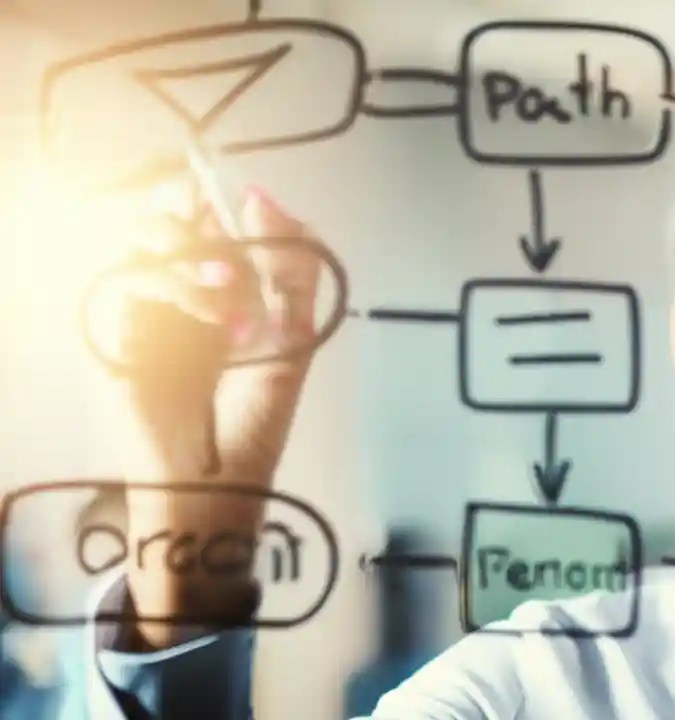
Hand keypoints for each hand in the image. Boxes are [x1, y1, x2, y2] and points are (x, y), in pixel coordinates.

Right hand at [115, 185, 320, 646]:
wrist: (215, 482)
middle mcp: (181, 291)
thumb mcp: (293, 340)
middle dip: (203, 222)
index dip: (225, 203)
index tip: (251, 209)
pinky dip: (169, 282)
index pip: (211, 217)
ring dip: (191, 253)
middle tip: (235, 260)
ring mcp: (146, 308)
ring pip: (141, 236)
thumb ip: (289, 271)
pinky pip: (125, 277)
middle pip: (169, 215)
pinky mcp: (114, 330)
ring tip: (229, 292)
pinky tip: (211, 320)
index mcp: (225, 289)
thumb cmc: (254, 421)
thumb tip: (261, 197)